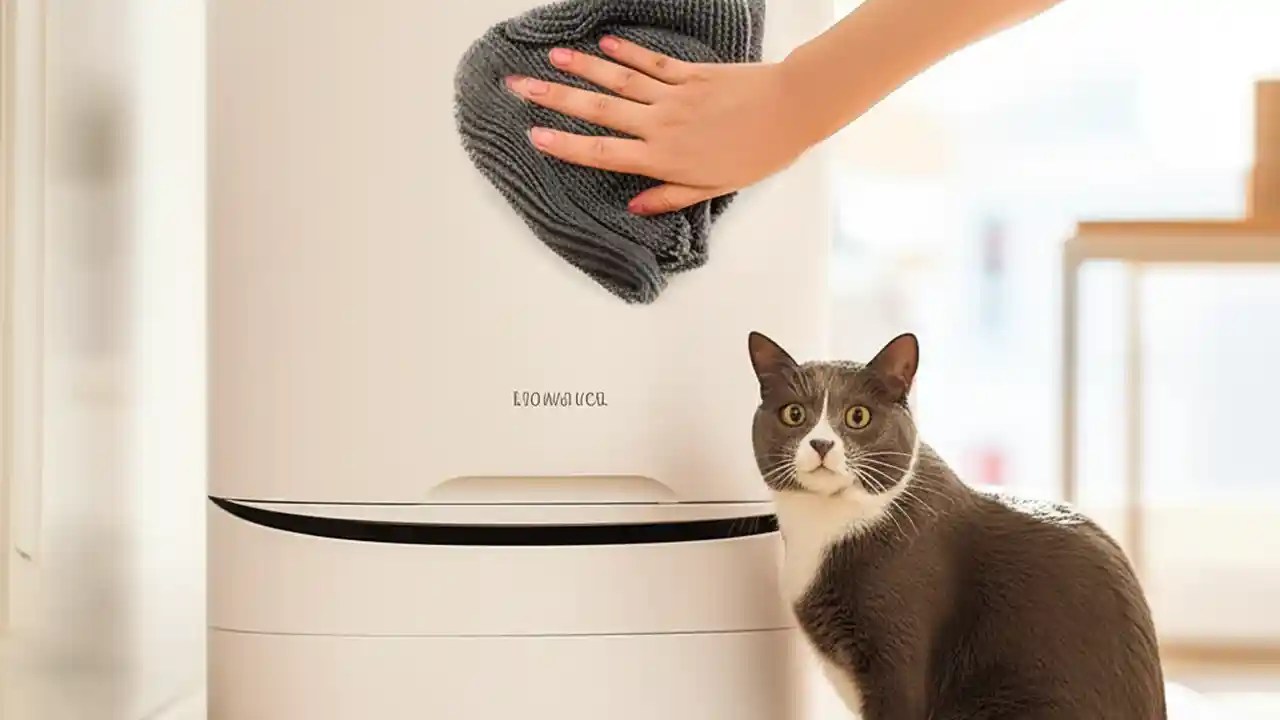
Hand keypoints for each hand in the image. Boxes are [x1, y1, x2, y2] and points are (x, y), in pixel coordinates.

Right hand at [504, 36, 815, 215]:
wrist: (791, 111)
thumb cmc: (756, 155)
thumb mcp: (714, 188)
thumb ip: (671, 195)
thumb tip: (635, 207)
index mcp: (663, 158)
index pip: (602, 152)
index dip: (564, 145)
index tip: (533, 135)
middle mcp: (660, 124)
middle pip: (598, 111)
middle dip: (555, 98)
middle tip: (519, 86)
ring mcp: (673, 95)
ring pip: (617, 81)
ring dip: (582, 68)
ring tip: (551, 57)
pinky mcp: (690, 73)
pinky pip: (651, 63)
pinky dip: (627, 52)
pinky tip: (604, 43)